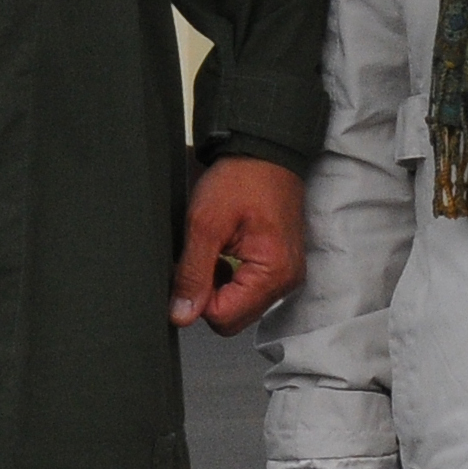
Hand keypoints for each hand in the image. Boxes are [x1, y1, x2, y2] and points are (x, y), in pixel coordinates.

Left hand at [171, 155, 302, 333]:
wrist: (263, 150)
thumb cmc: (241, 178)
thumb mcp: (204, 223)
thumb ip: (192, 274)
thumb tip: (181, 315)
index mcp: (273, 273)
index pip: (224, 318)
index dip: (197, 298)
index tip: (190, 268)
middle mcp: (285, 281)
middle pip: (233, 318)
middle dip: (209, 294)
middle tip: (202, 256)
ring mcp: (285, 275)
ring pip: (239, 306)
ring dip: (219, 285)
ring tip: (215, 250)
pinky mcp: (280, 267)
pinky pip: (249, 290)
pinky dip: (231, 277)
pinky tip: (226, 251)